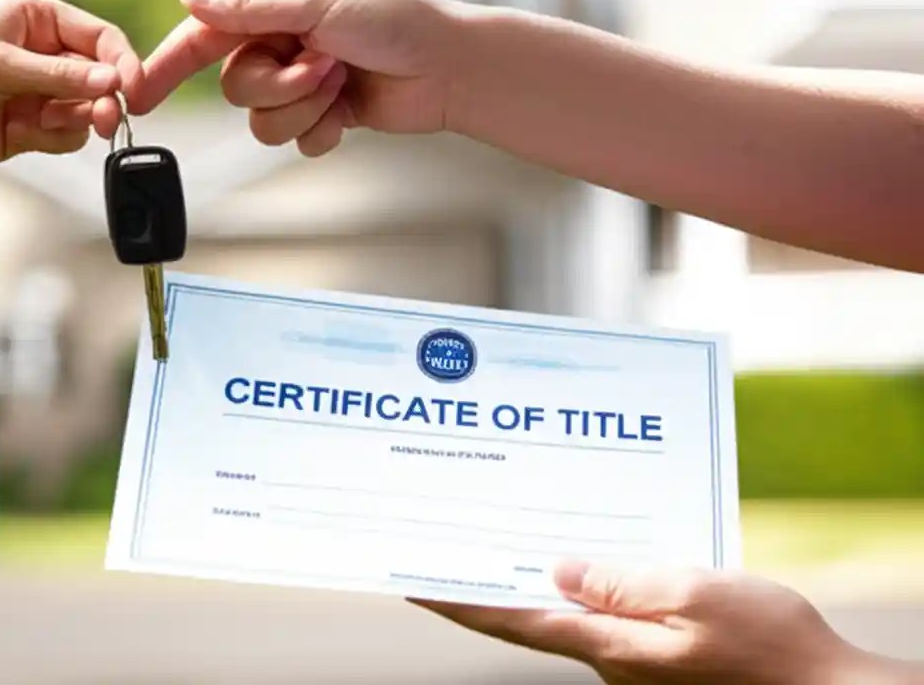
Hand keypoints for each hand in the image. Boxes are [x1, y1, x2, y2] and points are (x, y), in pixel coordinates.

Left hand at [0, 0, 143, 172]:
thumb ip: (59, 76)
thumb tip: (113, 80)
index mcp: (36, 18)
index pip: (99, 38)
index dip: (121, 63)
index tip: (131, 90)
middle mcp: (42, 53)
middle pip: (101, 77)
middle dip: (104, 99)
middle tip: (106, 120)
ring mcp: (37, 92)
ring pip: (87, 110)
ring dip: (77, 121)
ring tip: (44, 125)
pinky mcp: (29, 128)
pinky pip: (66, 135)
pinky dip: (55, 139)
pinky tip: (24, 136)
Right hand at [136, 0, 464, 156]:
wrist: (449, 67)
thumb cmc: (394, 20)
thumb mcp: (316, 0)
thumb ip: (247, 6)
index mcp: (271, 7)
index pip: (203, 38)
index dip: (167, 66)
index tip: (138, 94)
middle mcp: (281, 43)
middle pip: (235, 89)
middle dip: (280, 86)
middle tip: (324, 66)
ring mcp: (302, 82)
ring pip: (263, 121)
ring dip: (304, 108)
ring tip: (342, 85)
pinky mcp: (324, 115)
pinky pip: (296, 141)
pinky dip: (323, 131)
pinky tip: (350, 112)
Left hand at [413, 561, 915, 684]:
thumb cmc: (769, 645)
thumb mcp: (695, 597)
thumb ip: (623, 583)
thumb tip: (559, 568)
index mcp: (610, 643)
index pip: (513, 621)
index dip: (459, 602)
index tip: (411, 582)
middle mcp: (610, 651)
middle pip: (532, 612)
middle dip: (489, 578)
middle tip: (449, 540)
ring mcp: (634, 652)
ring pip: (570, 606)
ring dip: (536, 573)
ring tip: (505, 529)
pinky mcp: (658, 647)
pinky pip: (608, 606)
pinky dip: (588, 576)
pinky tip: (589, 547)